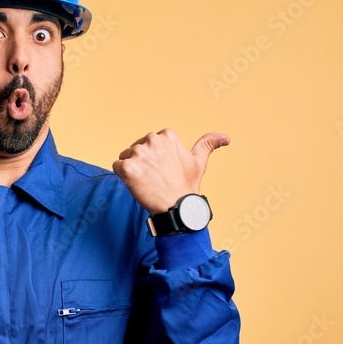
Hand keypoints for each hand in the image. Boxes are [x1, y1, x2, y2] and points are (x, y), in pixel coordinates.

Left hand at [112, 129, 228, 213]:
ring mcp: (138, 153)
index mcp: (167, 135)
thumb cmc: (186, 186)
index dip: (154, 159)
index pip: (149, 143)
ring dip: (132, 170)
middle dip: (142, 163)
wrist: (177, 208)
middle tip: (155, 178)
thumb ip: (208, 144)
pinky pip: (116, 167)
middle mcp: (152, 139)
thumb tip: (226, 138)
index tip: (163, 171)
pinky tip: (137, 185)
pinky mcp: (126, 167)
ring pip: (125, 157)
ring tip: (147, 182)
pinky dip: (123, 177)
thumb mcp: (199, 162)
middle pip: (136, 149)